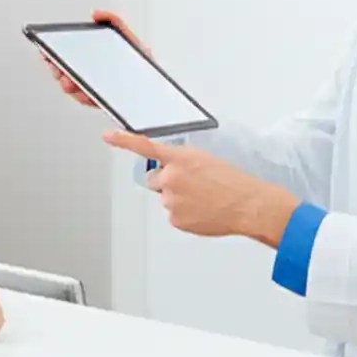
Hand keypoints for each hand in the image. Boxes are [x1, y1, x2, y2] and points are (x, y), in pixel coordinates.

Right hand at [44, 10, 151, 108]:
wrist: (158, 87)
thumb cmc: (142, 64)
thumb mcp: (130, 38)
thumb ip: (114, 21)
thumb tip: (95, 13)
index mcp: (91, 62)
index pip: (65, 60)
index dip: (51, 57)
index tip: (45, 52)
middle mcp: (90, 78)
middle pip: (64, 76)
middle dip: (57, 71)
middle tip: (58, 68)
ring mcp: (95, 92)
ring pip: (74, 91)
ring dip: (68, 86)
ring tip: (69, 80)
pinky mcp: (103, 103)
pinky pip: (90, 101)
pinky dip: (84, 97)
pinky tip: (84, 92)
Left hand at [103, 131, 299, 245]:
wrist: (248, 204)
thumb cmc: (234, 182)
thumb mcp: (207, 160)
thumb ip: (183, 162)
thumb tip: (173, 170)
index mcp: (180, 159)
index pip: (144, 146)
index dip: (123, 141)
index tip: (108, 136)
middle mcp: (171, 178)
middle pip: (156, 180)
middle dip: (168, 182)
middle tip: (192, 186)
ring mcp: (171, 201)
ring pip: (167, 199)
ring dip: (180, 198)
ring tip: (204, 199)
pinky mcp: (175, 219)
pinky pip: (174, 215)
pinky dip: (186, 214)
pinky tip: (203, 210)